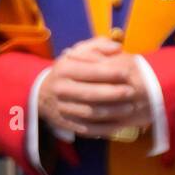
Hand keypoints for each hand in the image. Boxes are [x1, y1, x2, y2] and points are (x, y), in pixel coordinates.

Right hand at [36, 37, 152, 137]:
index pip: (88, 71)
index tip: (126, 73)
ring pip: (90, 113)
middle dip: (113, 93)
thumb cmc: (69, 70)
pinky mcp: (65, 123)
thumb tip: (116, 48)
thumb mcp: (78, 53)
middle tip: (131, 92)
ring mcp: (62, 108)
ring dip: (112, 112)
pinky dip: (104, 128)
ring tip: (129, 107)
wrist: (43, 93)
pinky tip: (119, 124)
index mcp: (64, 69)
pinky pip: (86, 128)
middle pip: (90, 93)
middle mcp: (61, 89)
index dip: (108, 72)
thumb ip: (98, 46)